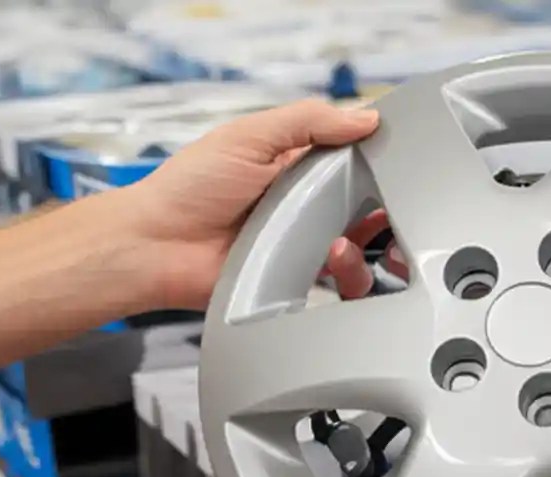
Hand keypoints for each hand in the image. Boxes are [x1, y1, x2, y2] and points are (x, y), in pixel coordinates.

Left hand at [127, 99, 380, 309]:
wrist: (154, 247)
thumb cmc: (189, 188)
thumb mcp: (249, 137)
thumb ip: (308, 122)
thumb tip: (366, 117)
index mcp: (295, 167)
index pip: (351, 162)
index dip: (376, 164)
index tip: (396, 166)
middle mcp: (303, 208)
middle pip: (362, 210)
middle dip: (379, 211)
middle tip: (381, 213)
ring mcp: (301, 248)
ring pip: (357, 251)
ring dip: (359, 248)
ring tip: (338, 245)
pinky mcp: (295, 283)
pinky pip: (338, 287)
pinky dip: (347, 278)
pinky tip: (330, 264)